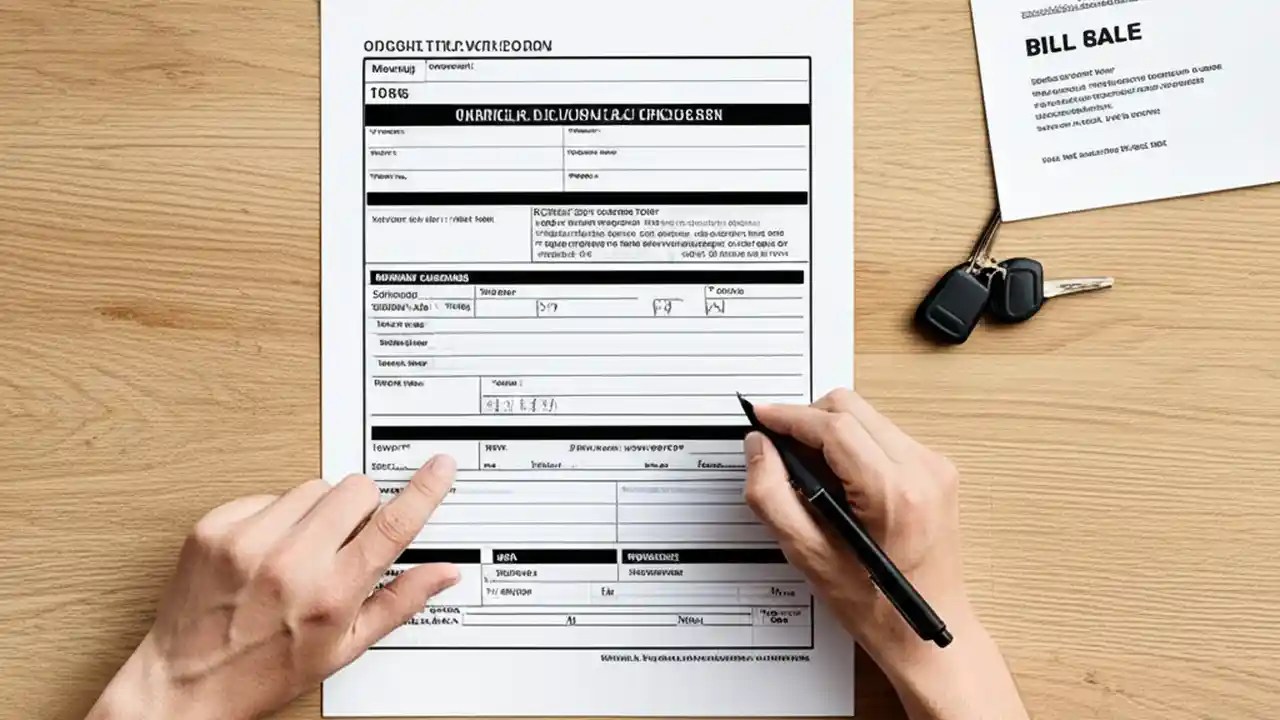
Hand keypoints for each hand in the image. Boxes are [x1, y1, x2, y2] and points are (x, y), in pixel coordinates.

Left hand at [87, 457, 457, 719]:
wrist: (183, 683)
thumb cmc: (262, 673)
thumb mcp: (343, 648)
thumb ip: (399, 602)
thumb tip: (442, 574)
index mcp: (330, 594)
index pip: (392, 526)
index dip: (424, 491)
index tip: (440, 467)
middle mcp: (289, 562)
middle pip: (355, 491)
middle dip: (362, 509)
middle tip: (346, 541)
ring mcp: (248, 541)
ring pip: (313, 487)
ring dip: (318, 510)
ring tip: (301, 549)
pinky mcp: (215, 528)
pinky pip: (267, 494)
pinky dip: (274, 515)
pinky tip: (266, 549)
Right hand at [744, 389, 1026, 719]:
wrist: (927, 635)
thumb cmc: (877, 606)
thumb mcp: (809, 556)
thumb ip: (772, 496)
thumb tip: (760, 449)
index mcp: (893, 491)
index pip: (833, 426)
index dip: (789, 416)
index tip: (761, 417)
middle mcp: (922, 469)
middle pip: (851, 408)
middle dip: (809, 420)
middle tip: (781, 449)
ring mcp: (935, 467)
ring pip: (867, 417)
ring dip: (831, 432)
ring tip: (811, 474)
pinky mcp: (937, 471)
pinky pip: (884, 435)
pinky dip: (853, 445)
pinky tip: (840, 481)